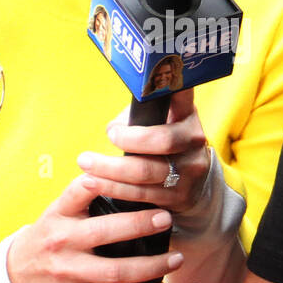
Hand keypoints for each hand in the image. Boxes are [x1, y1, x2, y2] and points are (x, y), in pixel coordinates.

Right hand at [5, 175, 182, 282]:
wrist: (18, 274)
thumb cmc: (51, 236)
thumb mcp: (59, 210)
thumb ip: (85, 195)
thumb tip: (128, 171)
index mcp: (60, 213)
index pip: (81, 190)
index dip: (108, 181)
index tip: (138, 177)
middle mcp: (62, 241)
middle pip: (106, 232)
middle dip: (140, 225)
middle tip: (168, 218)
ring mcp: (68, 272)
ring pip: (116, 272)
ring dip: (152, 266)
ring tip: (175, 259)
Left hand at [77, 89, 211, 215]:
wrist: (196, 183)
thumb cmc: (166, 144)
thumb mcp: (163, 123)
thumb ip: (141, 118)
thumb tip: (115, 129)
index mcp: (187, 116)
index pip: (181, 95)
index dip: (168, 87)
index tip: (147, 85)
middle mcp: (193, 142)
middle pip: (161, 141)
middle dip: (129, 139)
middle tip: (108, 137)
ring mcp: (188, 172)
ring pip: (145, 171)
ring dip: (110, 168)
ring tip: (86, 162)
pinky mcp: (178, 197)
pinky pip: (140, 194)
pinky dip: (113, 188)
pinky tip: (94, 182)